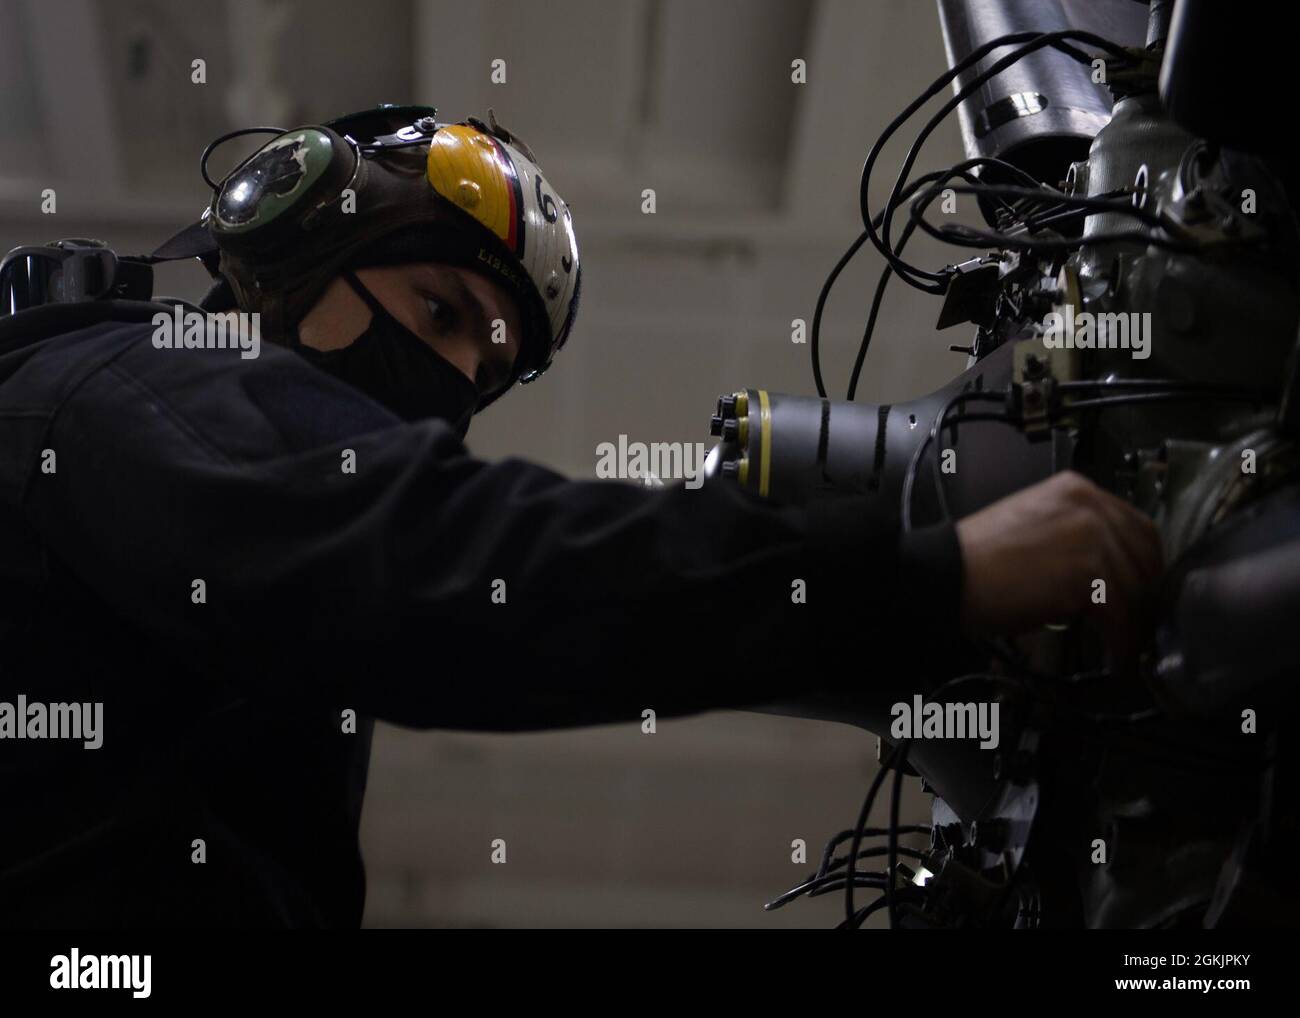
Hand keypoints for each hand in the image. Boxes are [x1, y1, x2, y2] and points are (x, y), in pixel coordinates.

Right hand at [954, 471, 1163, 654]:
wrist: (949, 573)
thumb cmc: (978, 558)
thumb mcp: (1034, 525)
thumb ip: (1074, 535)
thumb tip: (1107, 573)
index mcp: (1077, 489)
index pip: (1137, 527)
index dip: (1145, 565)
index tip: (1143, 590)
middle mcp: (1090, 506)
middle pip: (1144, 557)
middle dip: (1145, 596)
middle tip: (1139, 624)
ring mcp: (1092, 537)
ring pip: (1136, 590)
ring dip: (1134, 624)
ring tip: (1126, 647)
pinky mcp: (1087, 574)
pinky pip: (1120, 616)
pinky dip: (1121, 642)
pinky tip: (1116, 658)